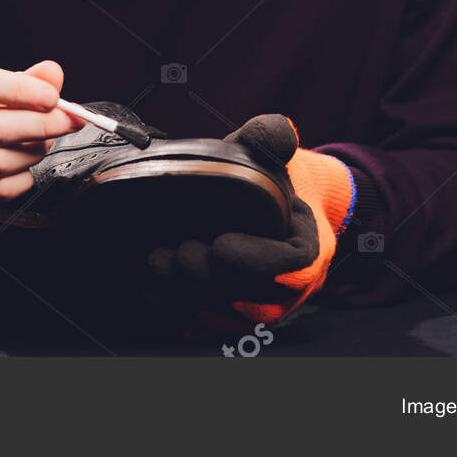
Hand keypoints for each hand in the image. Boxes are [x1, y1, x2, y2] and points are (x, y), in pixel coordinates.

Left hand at [145, 114, 355, 327]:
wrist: (262, 207)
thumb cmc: (266, 180)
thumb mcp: (272, 152)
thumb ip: (273, 136)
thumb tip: (278, 131)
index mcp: (303, 252)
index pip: (286, 269)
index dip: (253, 262)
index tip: (220, 244)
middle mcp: (281, 288)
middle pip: (244, 300)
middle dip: (206, 277)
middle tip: (178, 251)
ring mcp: (251, 308)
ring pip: (218, 317)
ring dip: (183, 294)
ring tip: (159, 261)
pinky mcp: (223, 316)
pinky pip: (199, 325)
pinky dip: (174, 308)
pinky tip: (153, 282)